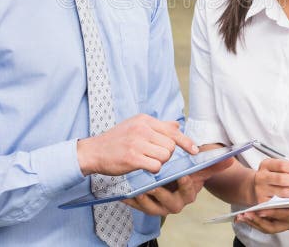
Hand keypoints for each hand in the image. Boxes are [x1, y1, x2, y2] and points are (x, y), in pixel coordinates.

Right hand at [77, 114, 197, 176]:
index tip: (195, 150)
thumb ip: (158, 126)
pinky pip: (155, 166)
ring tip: (147, 160)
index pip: (172, 130)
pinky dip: (153, 169)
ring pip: (165, 156)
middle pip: (170, 145)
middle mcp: (142, 129)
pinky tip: (143, 167)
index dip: (186, 142)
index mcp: (144, 120)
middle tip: (153, 156)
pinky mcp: (132, 157)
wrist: (93, 151)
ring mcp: (137, 142)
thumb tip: (176, 125)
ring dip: (159, 162)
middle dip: (166, 154)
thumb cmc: (116, 140)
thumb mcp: (136, 126)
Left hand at [123, 157, 232, 215]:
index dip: (185, 184)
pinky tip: (124, 194)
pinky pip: (138, 207)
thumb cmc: (186, 172)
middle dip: (162, 194)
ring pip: (152, 207)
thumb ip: (213, 163)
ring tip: (137, 189)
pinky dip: (131, 201)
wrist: (174, 180)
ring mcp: (160, 207)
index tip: (181, 175)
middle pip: (170, 202)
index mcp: (189, 194)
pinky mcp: (146, 207)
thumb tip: (230, 159)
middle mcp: (176, 203)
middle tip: (153, 184)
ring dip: (144, 199)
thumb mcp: (197, 167)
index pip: (188, 190)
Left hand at [236, 201, 288, 236]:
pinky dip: (257, 221)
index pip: (287, 216)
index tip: (263, 209)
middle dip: (259, 221)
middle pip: (273, 225)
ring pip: (268, 225)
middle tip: (246, 215)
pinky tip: (247, 216)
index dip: (275, 213)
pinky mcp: (286, 220)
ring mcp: (288, 222)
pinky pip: (268, 223)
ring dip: (255, 222)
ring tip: (241, 217)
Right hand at [253, 156, 288, 203]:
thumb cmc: (273, 175)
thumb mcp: (281, 165)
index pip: (283, 164)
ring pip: (282, 192)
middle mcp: (262, 176)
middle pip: (282, 179)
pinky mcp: (263, 202)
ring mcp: (261, 190)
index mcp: (267, 164)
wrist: (254, 187)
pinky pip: (279, 202)